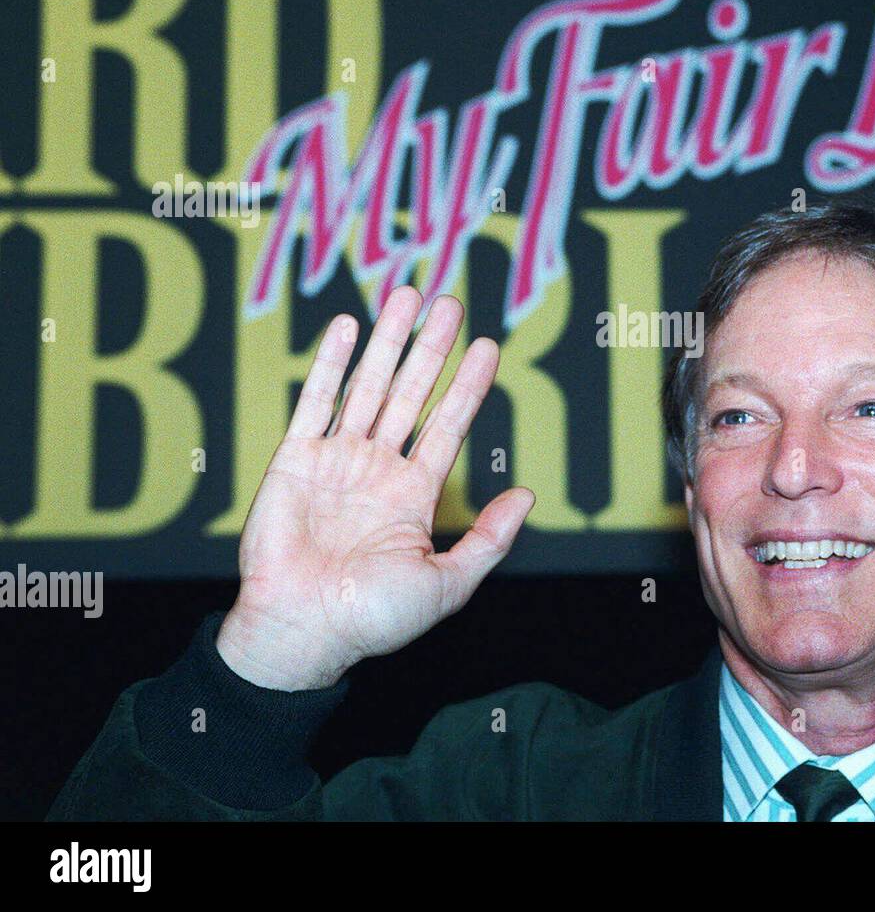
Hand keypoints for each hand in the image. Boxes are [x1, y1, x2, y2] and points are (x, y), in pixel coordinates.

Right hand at [216, 288, 533, 689]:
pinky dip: (330, 363)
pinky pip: (315, 401)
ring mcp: (336, 460)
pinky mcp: (294, 459)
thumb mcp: (449, 583)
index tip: (488, 346)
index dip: (468, 385)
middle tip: (450, 302)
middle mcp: (377, 469)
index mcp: (413, 494)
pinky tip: (347, 326)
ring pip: (367, 386)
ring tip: (408, 296)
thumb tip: (527, 494)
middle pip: (411, 393)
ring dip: (388, 341)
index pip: (448, 425)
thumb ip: (489, 539)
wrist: (303, 632)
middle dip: (431, 348)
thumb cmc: (374, 619)